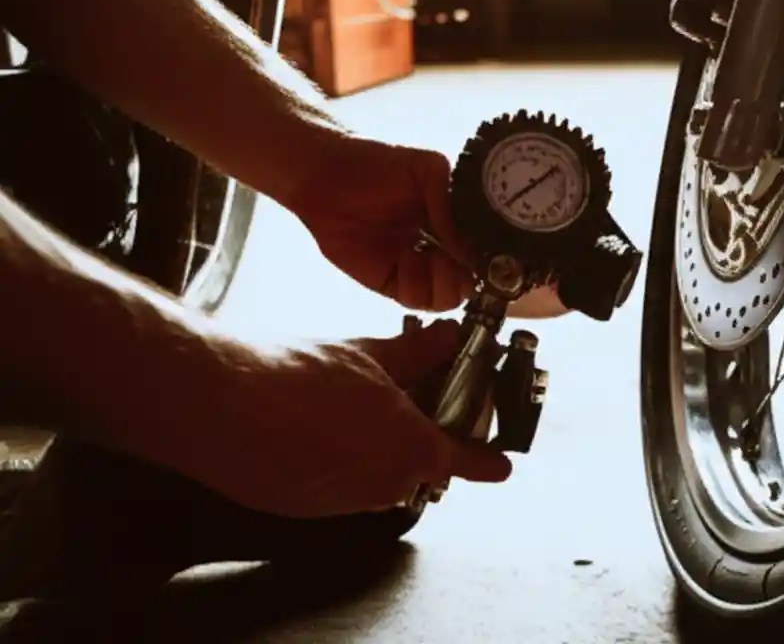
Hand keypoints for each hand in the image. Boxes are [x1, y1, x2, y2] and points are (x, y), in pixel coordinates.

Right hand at [158, 319, 510, 518]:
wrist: (221, 406)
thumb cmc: (294, 380)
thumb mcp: (369, 356)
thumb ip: (418, 353)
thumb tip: (445, 338)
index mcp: (413, 449)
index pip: (467, 461)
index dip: (486, 460)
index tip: (499, 464)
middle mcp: (386, 486)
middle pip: (420, 465)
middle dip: (417, 434)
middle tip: (402, 399)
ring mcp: (345, 503)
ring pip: (379, 476)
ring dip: (376, 448)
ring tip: (351, 405)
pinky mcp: (307, 508)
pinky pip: (340, 486)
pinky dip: (339, 460)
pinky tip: (316, 427)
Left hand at [290, 136, 568, 317]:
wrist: (326, 176)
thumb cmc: (378, 165)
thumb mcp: (427, 172)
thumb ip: (453, 208)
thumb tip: (473, 248)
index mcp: (455, 223)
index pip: (486, 251)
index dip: (493, 260)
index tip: (494, 259)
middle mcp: (440, 249)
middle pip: (471, 282)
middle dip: (469, 276)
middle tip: (454, 258)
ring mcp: (416, 267)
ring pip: (447, 297)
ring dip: (443, 281)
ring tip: (429, 256)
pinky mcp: (389, 282)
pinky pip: (415, 299)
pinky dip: (416, 284)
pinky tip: (405, 258)